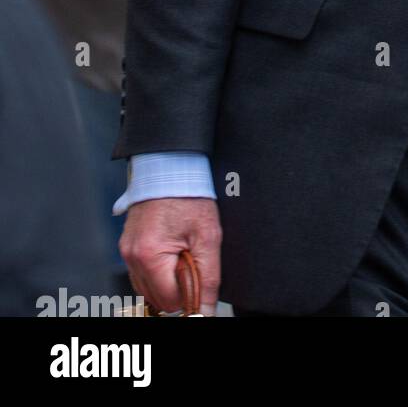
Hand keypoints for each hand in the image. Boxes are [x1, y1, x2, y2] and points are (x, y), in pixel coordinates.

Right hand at [119, 197, 221, 315]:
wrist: (171, 169)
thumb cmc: (189, 196)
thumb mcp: (208, 236)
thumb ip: (208, 277)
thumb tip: (206, 311)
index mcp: (149, 255)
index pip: (170, 300)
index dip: (190, 293)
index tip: (199, 275)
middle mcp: (132, 256)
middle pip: (156, 298)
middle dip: (177, 287)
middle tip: (191, 260)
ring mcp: (126, 251)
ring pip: (147, 289)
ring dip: (166, 281)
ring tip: (181, 254)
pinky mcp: (127, 246)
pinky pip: (141, 274)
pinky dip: (157, 272)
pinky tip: (170, 253)